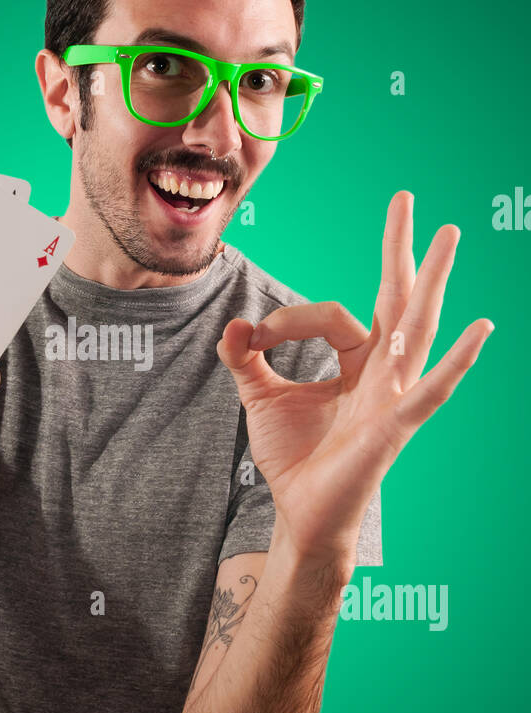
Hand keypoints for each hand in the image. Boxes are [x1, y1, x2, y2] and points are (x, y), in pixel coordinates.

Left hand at [217, 191, 493, 561]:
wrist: (300, 514)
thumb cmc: (293, 458)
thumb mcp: (261, 398)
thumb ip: (246, 359)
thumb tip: (231, 325)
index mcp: (358, 361)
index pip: (333, 313)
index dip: (287, 318)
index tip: (250, 338)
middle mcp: (382, 371)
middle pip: (397, 300)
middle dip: (401, 250)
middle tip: (406, 199)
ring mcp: (394, 396)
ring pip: (417, 328)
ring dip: (433, 281)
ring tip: (449, 235)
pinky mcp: (395, 426)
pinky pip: (430, 390)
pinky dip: (457, 361)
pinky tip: (480, 329)